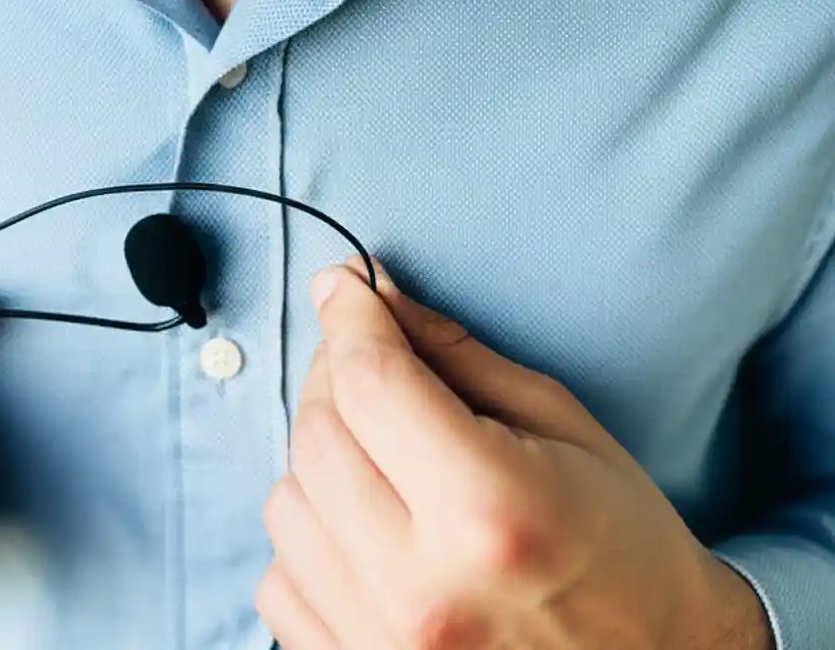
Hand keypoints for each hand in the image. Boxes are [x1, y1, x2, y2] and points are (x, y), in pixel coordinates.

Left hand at [256, 261, 770, 649]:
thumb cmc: (622, 547)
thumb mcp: (562, 429)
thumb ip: (456, 357)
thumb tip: (374, 298)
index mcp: (488, 513)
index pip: (371, 384)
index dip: (350, 319)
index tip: (345, 287)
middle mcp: (420, 588)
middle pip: (316, 435)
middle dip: (333, 374)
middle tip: (368, 356)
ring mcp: (377, 640)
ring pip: (285, 502)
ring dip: (320, 458)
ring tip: (380, 454)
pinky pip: (279, 576)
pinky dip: (311, 534)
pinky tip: (365, 524)